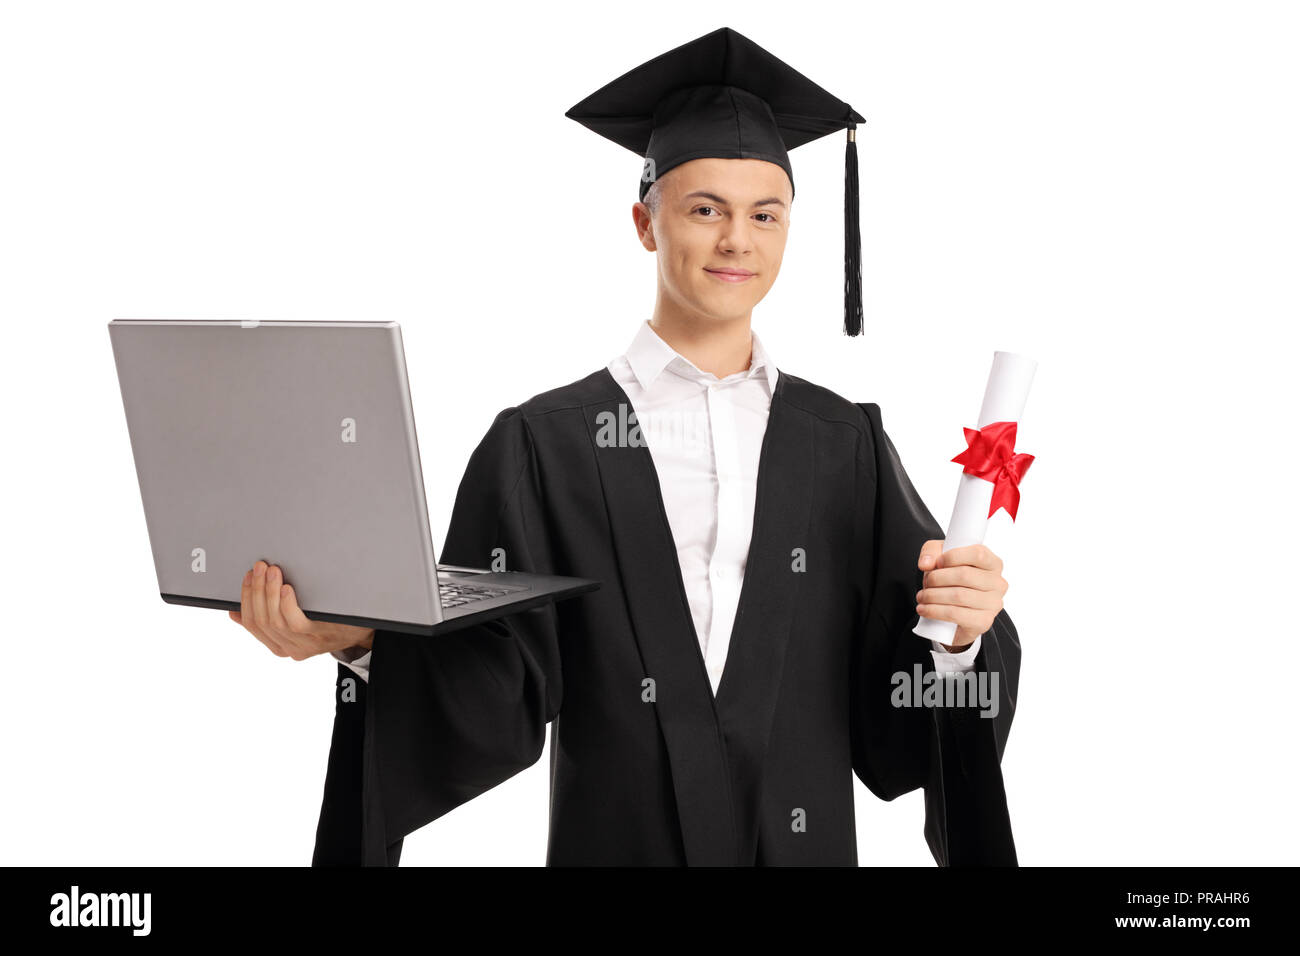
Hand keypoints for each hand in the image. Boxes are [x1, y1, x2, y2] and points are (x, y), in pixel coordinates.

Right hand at [229, 560, 375, 660]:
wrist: (363, 628)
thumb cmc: (328, 619)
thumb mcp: (295, 621)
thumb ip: (269, 617)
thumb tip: (236, 612)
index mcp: (278, 645)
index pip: (251, 623)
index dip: (246, 598)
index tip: (247, 577)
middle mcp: (288, 649)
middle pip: (260, 620)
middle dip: (256, 590)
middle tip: (258, 567)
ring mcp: (303, 645)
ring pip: (274, 620)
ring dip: (269, 592)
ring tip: (271, 571)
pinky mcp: (318, 637)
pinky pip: (295, 622)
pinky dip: (287, 604)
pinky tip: (286, 588)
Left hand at [915, 541, 1007, 649]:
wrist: (954, 614)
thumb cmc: (950, 580)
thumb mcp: (939, 557)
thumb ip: (931, 552)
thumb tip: (926, 564)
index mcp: (993, 563)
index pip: (978, 554)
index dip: (953, 556)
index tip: (937, 563)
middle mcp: (998, 583)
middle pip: (964, 575)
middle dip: (937, 578)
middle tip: (925, 583)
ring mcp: (993, 604)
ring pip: (959, 595)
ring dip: (933, 595)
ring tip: (921, 597)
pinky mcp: (983, 622)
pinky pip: (956, 614)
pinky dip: (935, 611)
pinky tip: (924, 609)